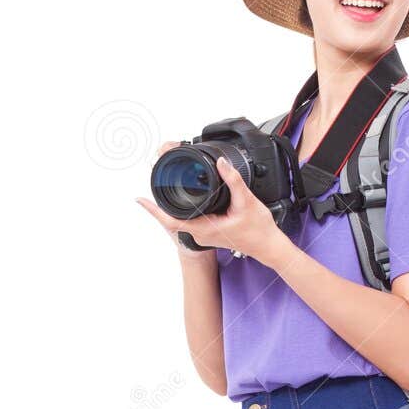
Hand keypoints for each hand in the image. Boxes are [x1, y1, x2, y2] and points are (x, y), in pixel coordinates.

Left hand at [135, 152, 278, 263]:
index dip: (154, 211)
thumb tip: (221, 163)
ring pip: (179, 218)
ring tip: (160, 185)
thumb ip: (233, 180)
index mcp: (205, 228)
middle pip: (171, 218)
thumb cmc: (258, 229)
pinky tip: (178, 197)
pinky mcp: (208, 230)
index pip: (171, 221)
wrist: (267, 245)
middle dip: (158, 202)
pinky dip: (180, 208)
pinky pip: (188, 218)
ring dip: (168, 205)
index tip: (141, 200)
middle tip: (152, 179)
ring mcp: (203, 232)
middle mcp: (201, 232)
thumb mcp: (246, 201)